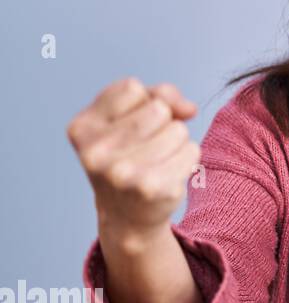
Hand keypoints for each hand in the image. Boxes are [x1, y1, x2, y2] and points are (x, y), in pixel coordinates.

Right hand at [67, 78, 200, 246]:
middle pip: (159, 109)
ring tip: (157, 161)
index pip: (132, 87)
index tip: (131, 123)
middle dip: (163, 122)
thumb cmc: (130, 154)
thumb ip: (160, 95)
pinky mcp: (153, 189)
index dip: (142, 100)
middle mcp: (95, 153)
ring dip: (177, 141)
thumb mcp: (130, 117)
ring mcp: (122, 173)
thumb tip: (190, 109)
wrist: (128, 214)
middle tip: (147, 146)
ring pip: (179, 130)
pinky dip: (187, 158)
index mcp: (81, 128)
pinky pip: (192, 150)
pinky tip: (167, 175)